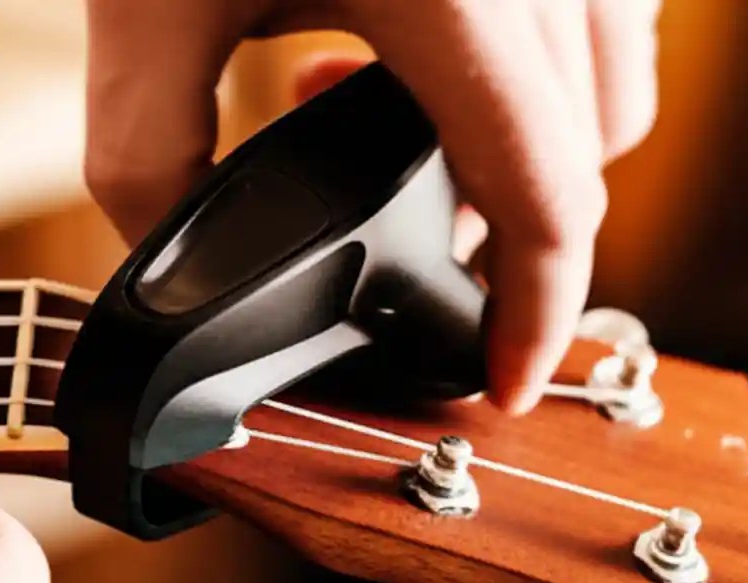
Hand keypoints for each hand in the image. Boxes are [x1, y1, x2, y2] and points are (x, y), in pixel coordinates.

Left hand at [84, 0, 659, 413]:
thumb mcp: (141, 11)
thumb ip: (145, 163)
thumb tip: (179, 272)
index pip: (544, 194)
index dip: (536, 312)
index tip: (505, 381)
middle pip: (582, 158)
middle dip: (491, 225)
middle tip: (370, 210)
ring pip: (606, 95)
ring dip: (512, 150)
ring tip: (364, 108)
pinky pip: (600, 23)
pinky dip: (530, 78)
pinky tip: (411, 46)